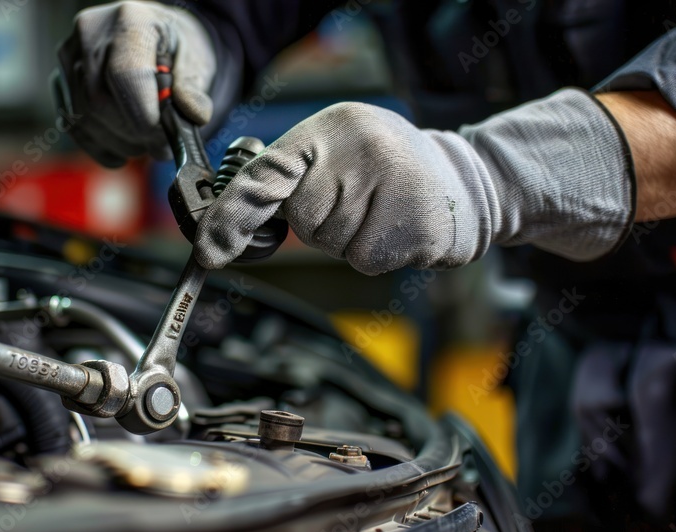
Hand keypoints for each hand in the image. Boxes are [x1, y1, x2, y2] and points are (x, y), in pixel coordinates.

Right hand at [55, 1, 215, 166]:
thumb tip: (194, 114)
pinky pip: (74, 126)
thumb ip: (193, 87)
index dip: (144, 116)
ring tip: (146, 140)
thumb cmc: (175, 46)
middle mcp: (90, 34)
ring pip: (85, 119)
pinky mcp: (60, 81)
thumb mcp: (196, 58)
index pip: (125, 74)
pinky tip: (125, 148)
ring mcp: (69, 58)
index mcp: (130, 20)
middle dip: (134, 134)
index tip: (164, 138)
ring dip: (121, 142)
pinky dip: (102, 146)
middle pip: (100, 102)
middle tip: (161, 145)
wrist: (153, 36)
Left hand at [194, 89, 634, 274]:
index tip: (208, 250)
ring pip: (332, 242)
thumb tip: (235, 211)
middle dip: (320, 216)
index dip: (233, 215)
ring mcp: (390, 194)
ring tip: (384, 206)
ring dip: (349, 234)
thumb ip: (291, 169)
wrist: (466, 180)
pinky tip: (398, 226)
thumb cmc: (388, 164)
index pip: (268, 174)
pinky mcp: (412, 233)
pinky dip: (375, 250)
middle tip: (359, 194)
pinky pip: (363, 259)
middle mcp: (361, 155)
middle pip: (303, 218)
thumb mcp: (339, 145)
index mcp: (335, 128)